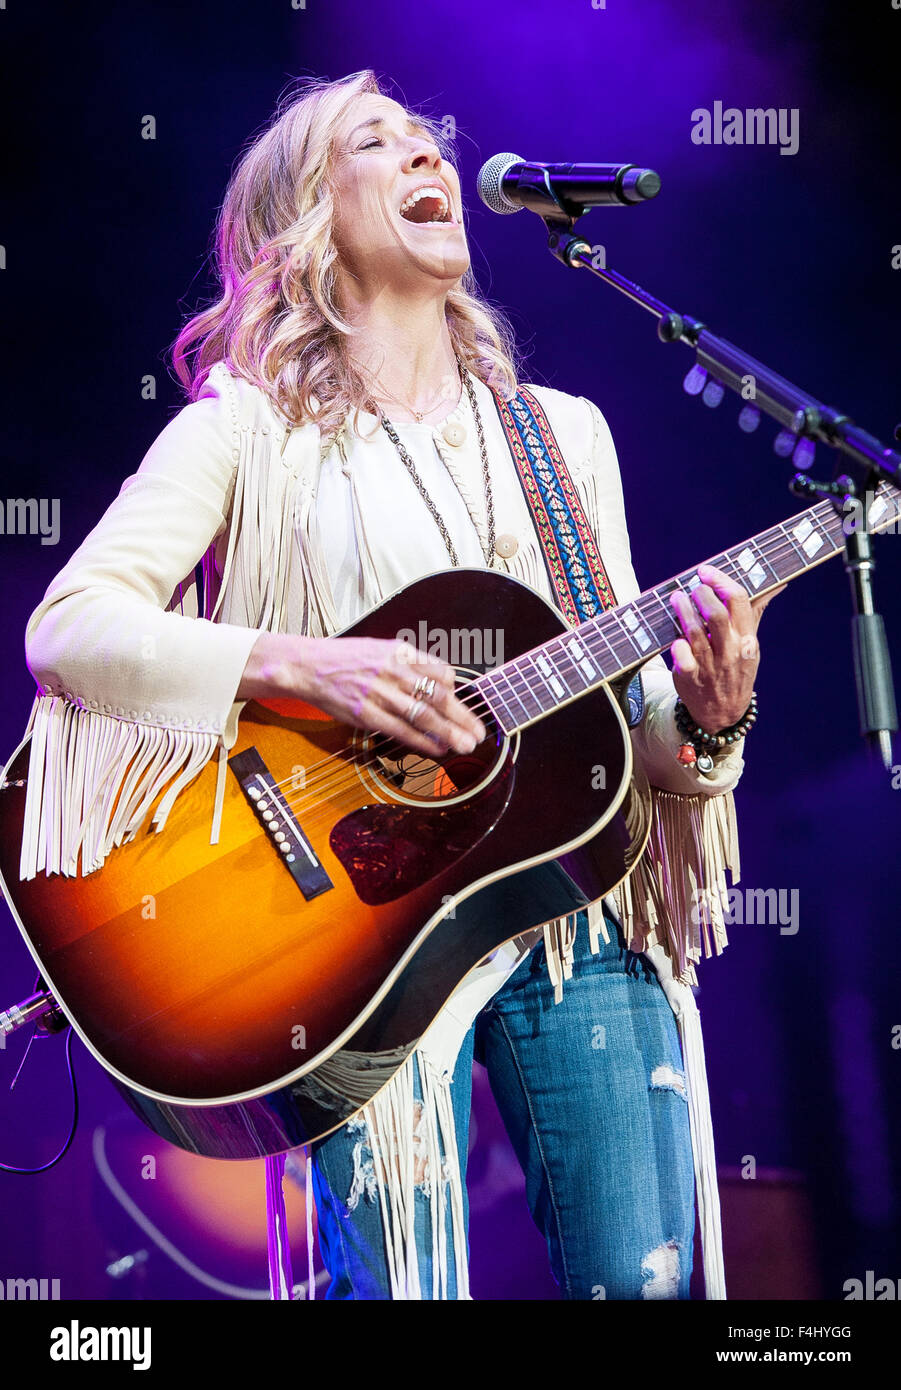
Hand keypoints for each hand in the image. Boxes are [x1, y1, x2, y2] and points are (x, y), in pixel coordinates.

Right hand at [239, 632, 486, 756]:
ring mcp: (379, 692)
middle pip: (437, 696)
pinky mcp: (366, 713)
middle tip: (479, 732)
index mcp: (399, 652)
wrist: (308, 665)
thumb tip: (441, 679)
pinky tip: (437, 749)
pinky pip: (400, 730)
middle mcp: (393, 670)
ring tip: (466, 744)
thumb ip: (409, 663)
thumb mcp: (381, 649)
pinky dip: (421, 741)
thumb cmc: (346, 659)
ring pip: (422, 715)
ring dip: (448, 732)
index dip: (455, 690)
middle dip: (461, 716)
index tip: (464, 704)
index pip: (439, 670)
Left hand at [668, 564, 786, 731]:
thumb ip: (755, 611)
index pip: (739, 601)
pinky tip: (675, 636)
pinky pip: (681, 656)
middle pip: (716, 614)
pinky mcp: (690, 677)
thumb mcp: (750, 643)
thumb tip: (776, 584)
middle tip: (692, 587)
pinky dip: (677, 643)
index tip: (706, 570)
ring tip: (676, 598)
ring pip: (695, 631)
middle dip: (701, 594)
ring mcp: (710, 666)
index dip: (721, 581)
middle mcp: (730, 651)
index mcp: (747, 639)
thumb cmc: (736, 669)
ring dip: (683, 611)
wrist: (723, 713)